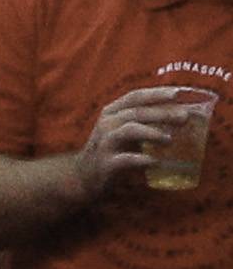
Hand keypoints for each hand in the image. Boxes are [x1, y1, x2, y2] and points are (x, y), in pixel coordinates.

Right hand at [75, 87, 205, 201]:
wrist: (84, 176)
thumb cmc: (113, 149)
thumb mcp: (124, 129)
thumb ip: (146, 121)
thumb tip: (184, 115)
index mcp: (112, 112)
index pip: (135, 97)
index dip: (156, 94)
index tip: (178, 93)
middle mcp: (107, 124)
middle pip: (137, 113)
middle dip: (162, 113)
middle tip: (184, 117)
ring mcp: (105, 144)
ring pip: (129, 130)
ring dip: (152, 133)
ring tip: (169, 140)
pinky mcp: (106, 164)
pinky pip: (125, 159)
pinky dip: (142, 159)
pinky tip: (155, 161)